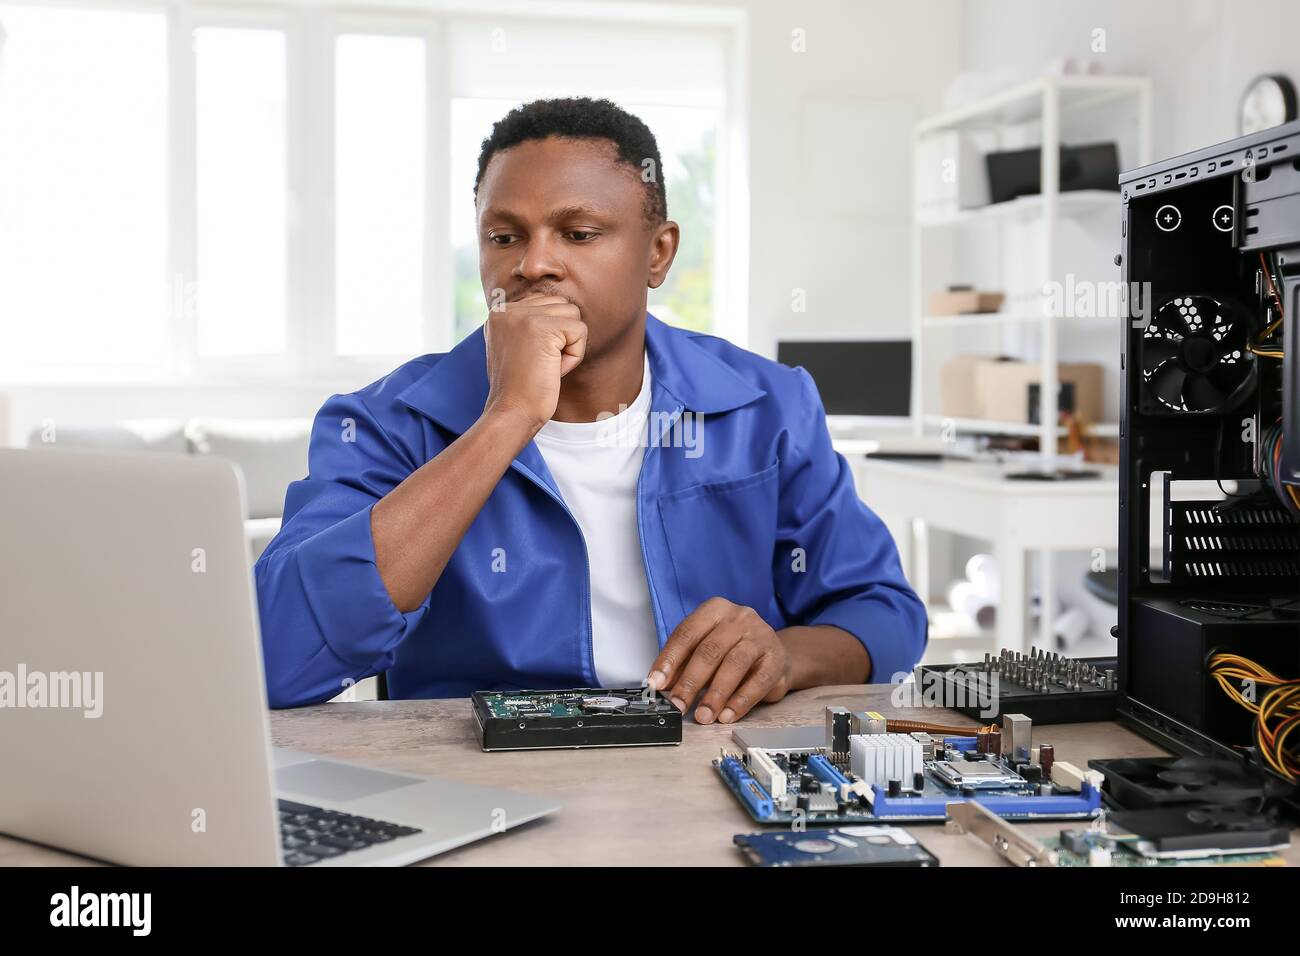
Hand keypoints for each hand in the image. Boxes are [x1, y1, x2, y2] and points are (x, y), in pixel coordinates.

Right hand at [482, 294, 586, 433]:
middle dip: (561, 338)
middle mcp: (506, 308)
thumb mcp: (516, 346)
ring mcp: (522, 315)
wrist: (511, 413)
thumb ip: (530, 323)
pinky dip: (573, 356)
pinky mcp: (540, 327)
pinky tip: (552, 370)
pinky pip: (580, 331)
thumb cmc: (518, 388)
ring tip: (544, 366)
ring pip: (573, 315)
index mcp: (500, 311)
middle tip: (539, 364)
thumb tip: (562, 307)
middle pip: (562, 305)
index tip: (530, 360)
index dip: (551, 335)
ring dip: (568, 346)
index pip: (547, 303)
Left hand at [646, 597, 790, 723]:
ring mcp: (760, 636)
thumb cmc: (732, 650)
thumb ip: (683, 664)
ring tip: (704, 716)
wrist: (775, 654)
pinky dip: (741, 701)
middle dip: (690, 682)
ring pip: (734, 664)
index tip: (656, 683)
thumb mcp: (704, 650)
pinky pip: (758, 681)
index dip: (669, 660)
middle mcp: (738, 618)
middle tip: (678, 705)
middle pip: (709, 650)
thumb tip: (661, 686)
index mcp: (714, 610)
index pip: (686, 634)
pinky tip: (727, 715)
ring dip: (716, 694)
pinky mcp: (776, 659)